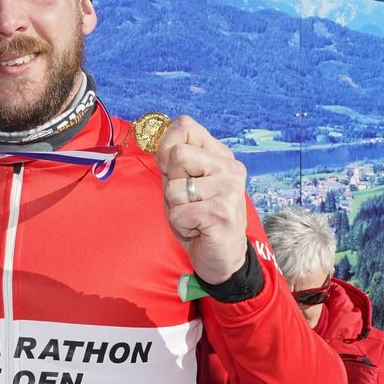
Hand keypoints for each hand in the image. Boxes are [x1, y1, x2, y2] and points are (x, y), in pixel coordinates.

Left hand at [155, 116, 247, 284]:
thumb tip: (153, 139)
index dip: (166, 146)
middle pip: (177, 155)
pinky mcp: (223, 213)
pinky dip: (180, 225)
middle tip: (187, 200)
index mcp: (220, 155)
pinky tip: (197, 229)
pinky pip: (178, 213)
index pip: (185, 125)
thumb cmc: (197, 218)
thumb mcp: (182, 183)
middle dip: (170, 183)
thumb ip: (172, 161)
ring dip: (174, 208)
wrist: (222, 257)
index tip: (172, 170)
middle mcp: (230, 167)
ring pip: (174, 188)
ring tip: (193, 216)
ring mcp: (229, 189)